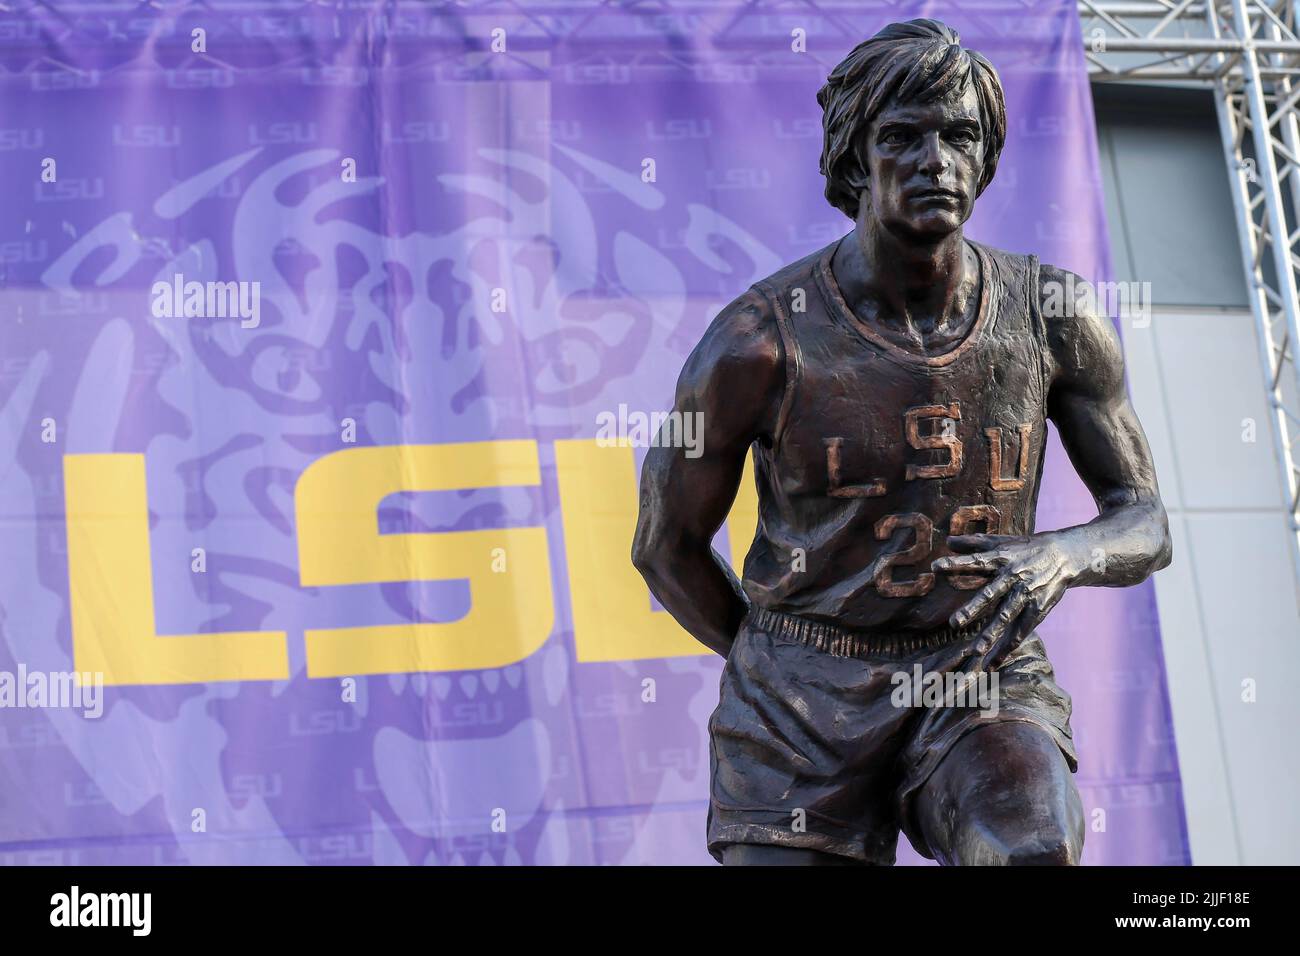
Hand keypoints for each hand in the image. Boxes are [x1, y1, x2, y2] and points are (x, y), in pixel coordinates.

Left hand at [931, 532, 1080, 672]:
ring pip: (1007, 618)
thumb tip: (947, 540)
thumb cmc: (1026, 548)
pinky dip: (1008, 648)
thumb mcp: (1002, 541)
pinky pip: (1021, 632)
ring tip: (975, 651)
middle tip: (954, 623)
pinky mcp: (1038, 609)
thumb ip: (974, 543)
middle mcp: (1012, 577)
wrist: (1065, 555)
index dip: (956, 563)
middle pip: (991, 594)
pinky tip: (993, 662)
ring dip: (992, 635)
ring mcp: (1026, 595)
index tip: (935, 567)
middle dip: (973, 609)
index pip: (975, 561)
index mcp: (1001, 559)